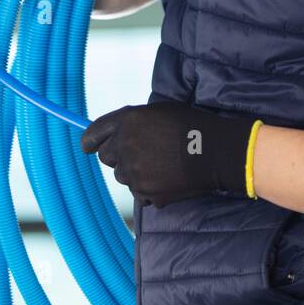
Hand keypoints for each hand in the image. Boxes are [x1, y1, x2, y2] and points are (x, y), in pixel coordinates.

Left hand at [80, 101, 260, 207]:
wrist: (216, 151)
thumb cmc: (192, 126)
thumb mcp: (160, 111)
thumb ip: (134, 121)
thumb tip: (117, 132)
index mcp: (127, 120)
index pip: (93, 133)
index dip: (89, 141)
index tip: (87, 147)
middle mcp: (125, 145)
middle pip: (106, 158)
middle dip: (119, 156)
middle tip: (143, 153)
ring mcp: (134, 171)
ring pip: (123, 176)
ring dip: (135, 172)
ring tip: (161, 165)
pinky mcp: (145, 191)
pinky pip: (139, 192)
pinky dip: (150, 188)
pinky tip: (168, 178)